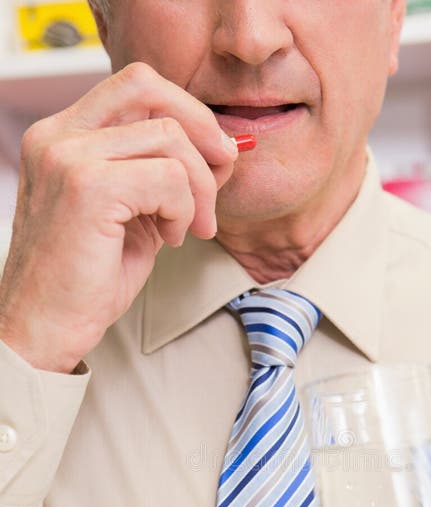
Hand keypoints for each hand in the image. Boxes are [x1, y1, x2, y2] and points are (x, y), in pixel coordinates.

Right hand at [0, 62, 238, 372]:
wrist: (43, 329)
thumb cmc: (84, 282)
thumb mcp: (131, 216)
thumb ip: (162, 177)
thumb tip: (222, 150)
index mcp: (62, 136)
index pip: (136, 87)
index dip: (187, 114)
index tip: (215, 156)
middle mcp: (57, 135)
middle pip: (149, 87)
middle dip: (202, 130)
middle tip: (221, 175)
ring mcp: (68, 157)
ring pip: (169, 136)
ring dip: (198, 186)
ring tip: (189, 228)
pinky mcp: (87, 188)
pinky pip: (168, 177)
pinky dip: (183, 209)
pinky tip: (170, 238)